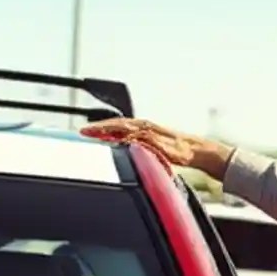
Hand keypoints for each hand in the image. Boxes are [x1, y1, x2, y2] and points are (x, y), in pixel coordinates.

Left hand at [79, 118, 232, 178]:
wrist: (193, 150)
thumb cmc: (173, 151)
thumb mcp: (150, 150)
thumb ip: (136, 149)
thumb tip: (121, 151)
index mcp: (140, 128)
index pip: (116, 125)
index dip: (100, 127)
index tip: (84, 132)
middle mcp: (143, 126)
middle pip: (116, 124)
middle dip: (99, 127)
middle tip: (83, 131)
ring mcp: (149, 131)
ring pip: (124, 127)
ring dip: (107, 129)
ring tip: (93, 133)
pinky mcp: (156, 140)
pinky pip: (137, 138)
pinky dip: (125, 139)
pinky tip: (115, 142)